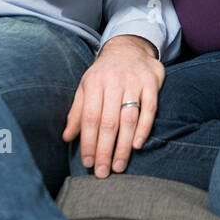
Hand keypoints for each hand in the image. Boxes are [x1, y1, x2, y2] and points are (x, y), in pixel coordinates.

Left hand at [63, 35, 164, 177]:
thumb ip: (78, 111)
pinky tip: (137, 145)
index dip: (88, 142)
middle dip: (104, 150)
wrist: (129, 47)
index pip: (90, 118)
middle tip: (102, 172)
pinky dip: (144, 128)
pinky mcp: (152, 82)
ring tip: (119, 165)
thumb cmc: (104, 72)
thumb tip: (67, 137)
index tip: (88, 163)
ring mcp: (134, 82)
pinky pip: (149, 108)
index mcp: (94, 82)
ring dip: (123, 145)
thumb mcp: (86, 86)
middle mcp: (114, 81)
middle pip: (108, 122)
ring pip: (128, 118)